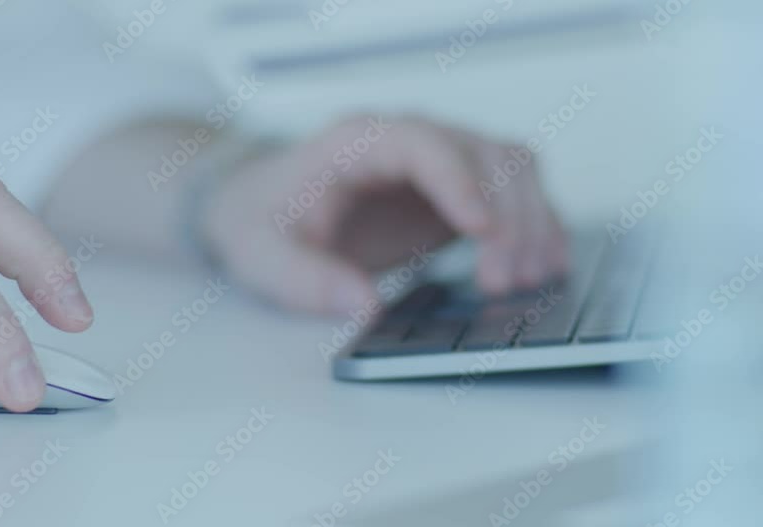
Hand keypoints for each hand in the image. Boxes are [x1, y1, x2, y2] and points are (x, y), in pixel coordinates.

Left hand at [204, 115, 567, 313]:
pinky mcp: (456, 194)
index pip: (421, 144)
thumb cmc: (261, 221)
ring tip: (526, 282)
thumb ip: (305, 280)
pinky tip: (544, 268)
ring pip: (512, 170)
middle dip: (506, 217)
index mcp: (357, 144)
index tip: (480, 228)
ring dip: (530, 223)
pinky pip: (514, 195)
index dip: (458, 181)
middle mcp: (407, 143)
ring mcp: (438, 166)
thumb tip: (363, 308)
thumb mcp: (262, 255)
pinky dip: (536, 228)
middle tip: (501, 282)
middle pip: (483, 155)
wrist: (262, 211)